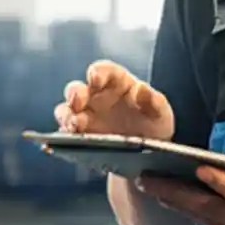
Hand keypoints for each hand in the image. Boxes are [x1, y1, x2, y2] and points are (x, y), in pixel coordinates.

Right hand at [54, 60, 174, 141]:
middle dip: (74, 94)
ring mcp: (85, 117)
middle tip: (78, 102)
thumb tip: (141, 89)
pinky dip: (63, 138)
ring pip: (66, 110)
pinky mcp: (80, 137)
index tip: (95, 77)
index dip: (96, 72)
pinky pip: (65, 135)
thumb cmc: (154, 124)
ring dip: (65, 116)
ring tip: (73, 126)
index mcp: (115, 83)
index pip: (102, 71)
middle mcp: (95, 97)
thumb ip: (154, 101)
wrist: (148, 153)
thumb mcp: (161, 114)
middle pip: (77, 90)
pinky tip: (67, 143)